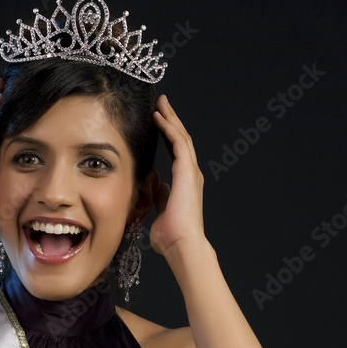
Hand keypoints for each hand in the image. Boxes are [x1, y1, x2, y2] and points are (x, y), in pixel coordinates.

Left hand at [149, 95, 207, 257]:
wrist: (181, 244)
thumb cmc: (170, 235)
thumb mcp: (159, 210)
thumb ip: (159, 195)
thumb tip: (155, 184)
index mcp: (183, 182)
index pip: (174, 151)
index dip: (167, 134)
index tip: (158, 121)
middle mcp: (189, 173)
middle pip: (180, 139)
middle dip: (170, 120)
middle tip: (161, 103)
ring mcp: (190, 171)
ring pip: (181, 137)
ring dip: (170, 118)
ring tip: (161, 103)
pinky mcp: (187, 172)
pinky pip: (178, 143)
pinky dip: (169, 128)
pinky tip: (159, 117)